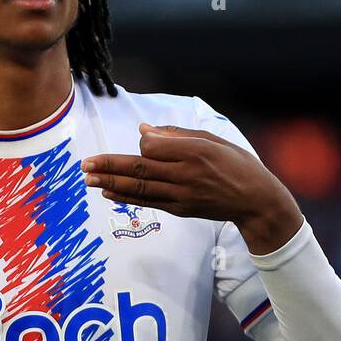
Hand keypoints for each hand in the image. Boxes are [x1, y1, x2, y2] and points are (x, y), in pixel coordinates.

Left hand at [81, 124, 303, 254]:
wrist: (255, 200)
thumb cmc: (236, 164)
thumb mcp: (212, 140)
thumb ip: (177, 135)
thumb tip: (143, 131)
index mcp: (195, 151)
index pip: (155, 147)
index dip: (143, 143)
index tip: (141, 139)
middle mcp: (186, 174)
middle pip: (140, 168)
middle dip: (110, 166)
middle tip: (85, 164)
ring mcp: (181, 195)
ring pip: (139, 188)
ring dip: (111, 183)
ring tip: (87, 178)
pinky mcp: (180, 209)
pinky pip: (148, 202)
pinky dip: (126, 197)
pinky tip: (108, 193)